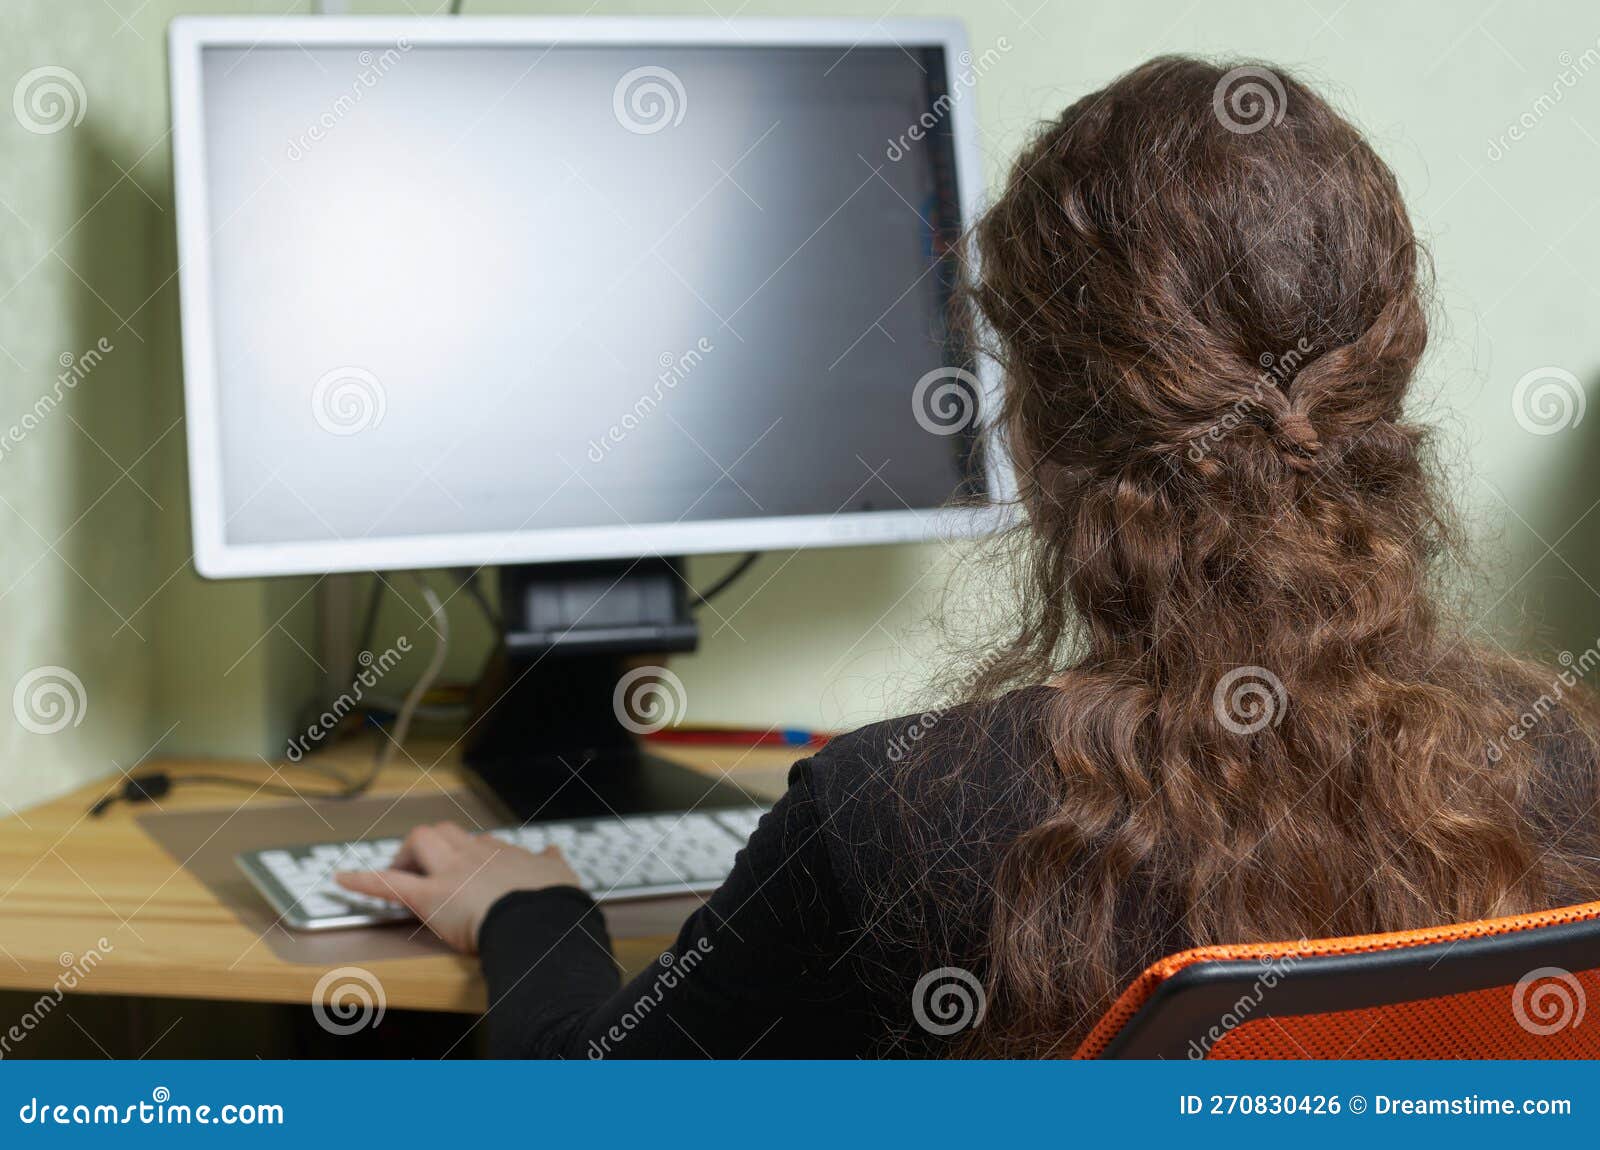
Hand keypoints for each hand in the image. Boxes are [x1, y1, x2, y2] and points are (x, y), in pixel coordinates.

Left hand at [335, 822, 581, 953]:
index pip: (480, 845)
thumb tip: (553, 853)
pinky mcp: (428, 896)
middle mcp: (475, 855)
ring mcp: (451, 873)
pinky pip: (390, 883)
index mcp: (505, 854)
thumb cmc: (553, 904)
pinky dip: (363, 882)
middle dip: (432, 847)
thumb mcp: (560, 877)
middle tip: (427, 869)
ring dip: (408, 855)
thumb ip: (553, 864)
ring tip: (401, 871)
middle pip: (446, 834)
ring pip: (422, 841)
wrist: (542, 920)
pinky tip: (342, 880)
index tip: (466, 869)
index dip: (468, 857)